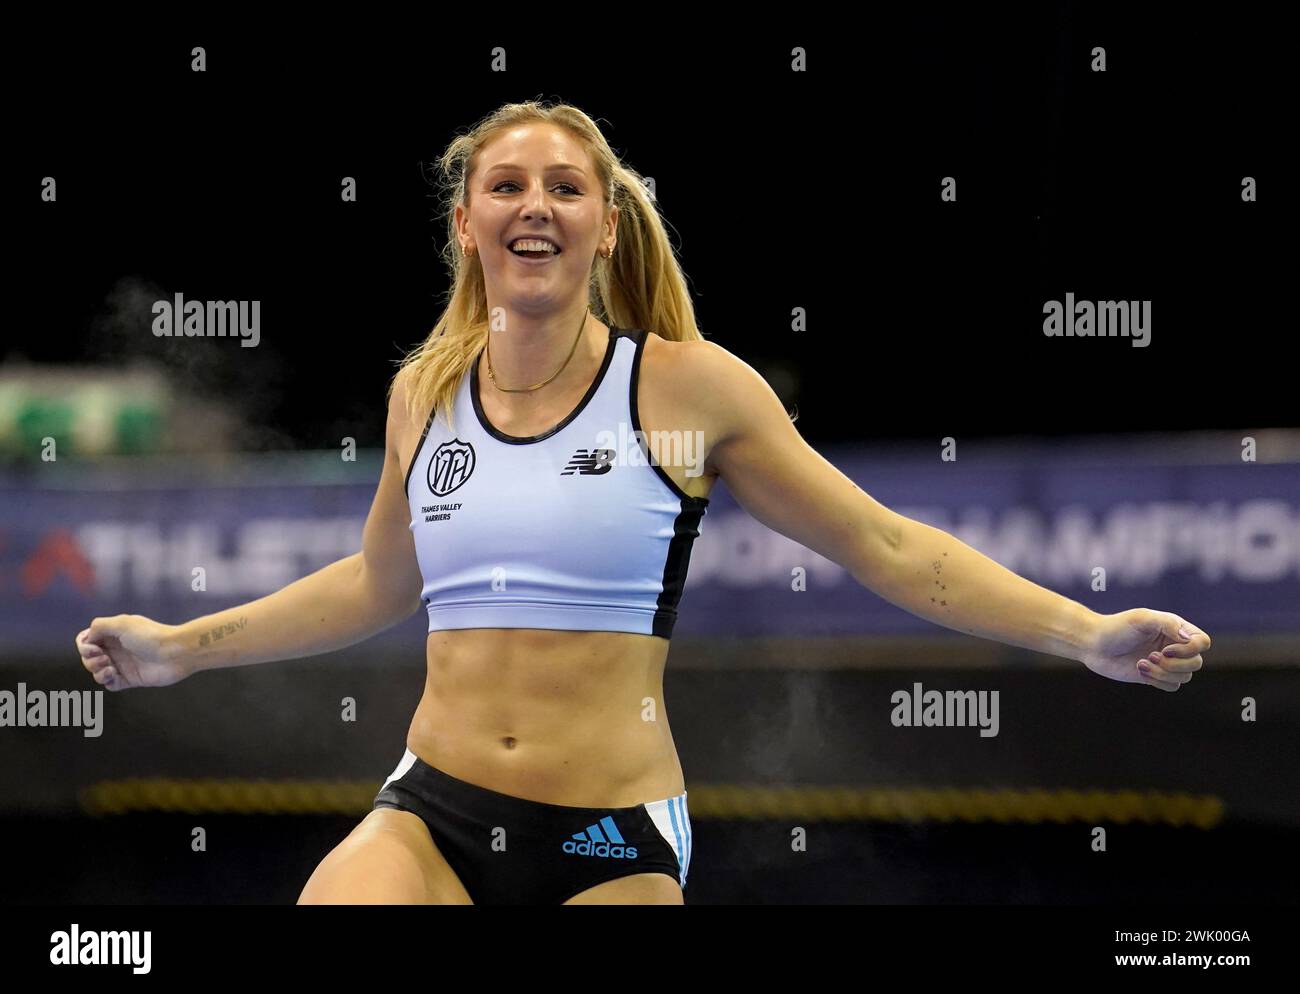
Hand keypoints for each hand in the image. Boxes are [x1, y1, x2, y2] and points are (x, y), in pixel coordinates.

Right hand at [75, 614, 189, 691]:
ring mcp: (124, 664)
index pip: (88, 640)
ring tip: (110, 668)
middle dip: (90, 660)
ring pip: (97, 672)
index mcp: (114, 634)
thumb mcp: (122, 623)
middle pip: (89, 658)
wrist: (176, 653)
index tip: (92, 648)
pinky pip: (111, 684)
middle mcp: (117, 649)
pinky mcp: (131, 679)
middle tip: (104, 658)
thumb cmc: (150, 636)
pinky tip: (114, 676)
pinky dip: (107, 682)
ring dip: (97, 671)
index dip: (84, 645)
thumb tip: (87, 638)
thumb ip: (99, 626)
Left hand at [1079, 608, 1209, 690]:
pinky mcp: (1156, 676)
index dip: (1190, 650)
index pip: (1202, 642)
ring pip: (1185, 677)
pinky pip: (1172, 686)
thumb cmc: (1116, 627)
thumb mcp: (1141, 619)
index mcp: (1175, 629)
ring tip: (1141, 663)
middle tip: (1151, 656)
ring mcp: (1166, 662)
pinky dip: (1158, 681)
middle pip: (1196, 663)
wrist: (1093, 644)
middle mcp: (1174, 645)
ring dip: (1163, 673)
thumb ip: (1168, 624)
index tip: (1166, 649)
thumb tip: (1190, 639)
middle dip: (1175, 665)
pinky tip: (1139, 670)